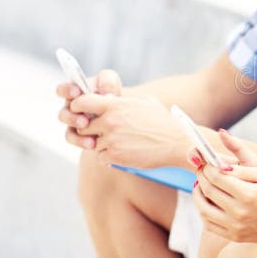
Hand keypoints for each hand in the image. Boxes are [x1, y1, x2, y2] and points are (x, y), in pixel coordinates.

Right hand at [57, 69, 121, 149]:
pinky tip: (93, 144)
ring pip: (69, 131)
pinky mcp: (81, 136)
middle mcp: (71, 109)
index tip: (76, 92)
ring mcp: (75, 124)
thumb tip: (104, 93)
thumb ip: (107, 82)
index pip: (62, 90)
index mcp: (74, 94)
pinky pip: (77, 141)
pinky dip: (84, 143)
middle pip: (63, 114)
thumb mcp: (112, 84)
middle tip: (84, 122)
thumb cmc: (112, 94)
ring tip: (90, 138)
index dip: (66, 91)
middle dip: (73, 118)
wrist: (122, 113)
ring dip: (78, 135)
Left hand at [70, 93, 191, 167]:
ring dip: (103, 146)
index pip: (81, 102)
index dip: (79, 108)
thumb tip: (115, 99)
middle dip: (91, 131)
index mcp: (115, 105)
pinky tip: (125, 154)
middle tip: (105, 134)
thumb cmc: (164, 122)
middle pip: (82, 127)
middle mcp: (109, 121)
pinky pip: (100, 158)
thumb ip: (125, 102)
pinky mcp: (114, 156)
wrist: (177, 142)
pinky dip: (110, 158)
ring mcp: (111, 139)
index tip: (84, 113)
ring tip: (122, 144)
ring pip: (92, 144)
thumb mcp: (145, 104)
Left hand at [193, 131, 256, 242]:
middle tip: (202, 168)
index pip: (217, 177)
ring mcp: (235, 227)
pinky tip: (207, 200)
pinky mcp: (233, 236)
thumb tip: (219, 162)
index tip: (207, 161)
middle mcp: (240, 212)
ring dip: (197, 193)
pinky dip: (202, 210)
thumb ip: (241, 167)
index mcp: (249, 194)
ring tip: (201, 183)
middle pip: (208, 190)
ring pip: (203, 208)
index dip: (208, 166)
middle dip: (202, 176)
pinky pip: (208, 224)